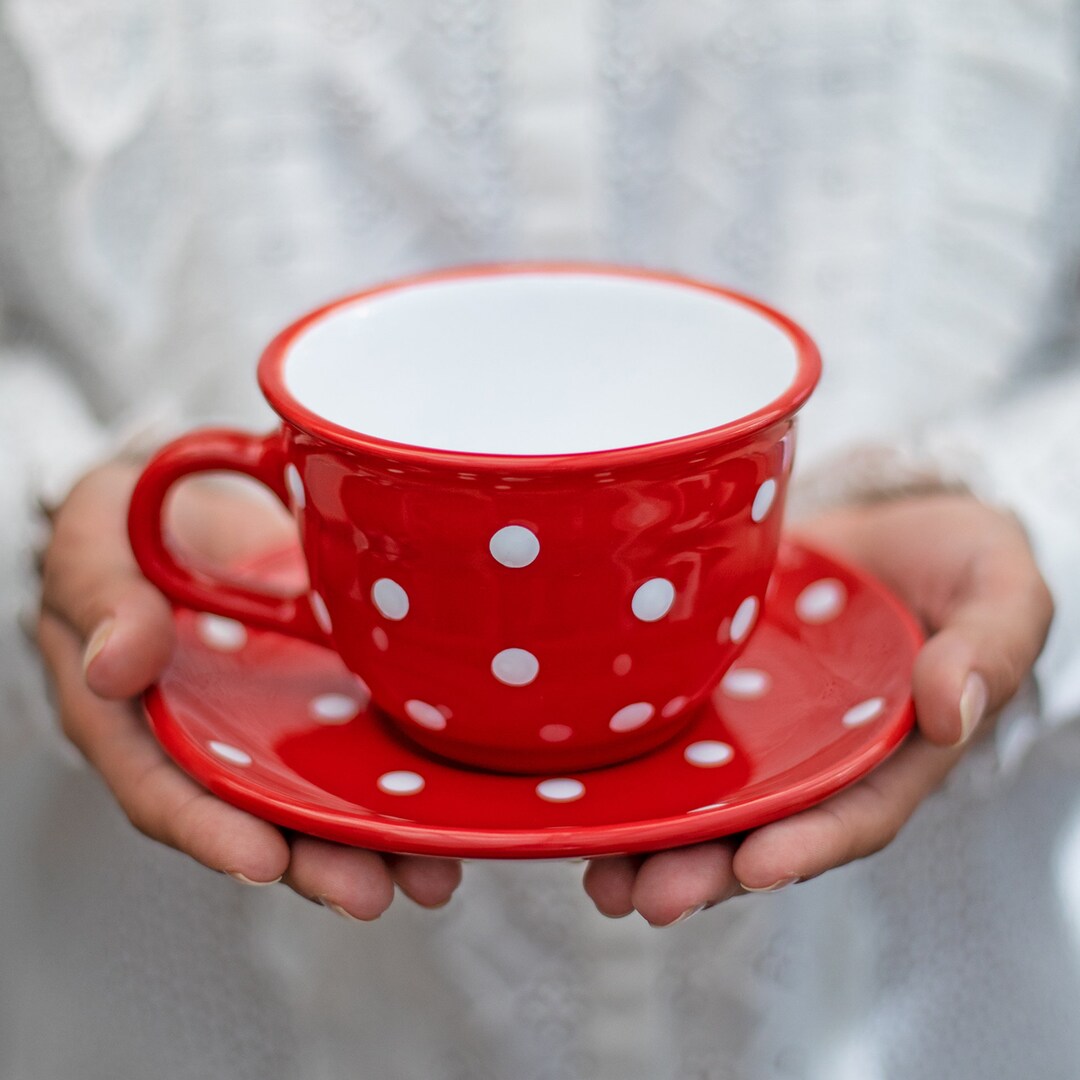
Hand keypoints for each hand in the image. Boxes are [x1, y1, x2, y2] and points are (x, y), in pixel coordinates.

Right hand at [37, 461, 460, 918]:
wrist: (194, 496)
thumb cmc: (128, 520)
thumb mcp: (93, 543)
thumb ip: (102, 602)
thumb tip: (115, 667)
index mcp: (133, 714)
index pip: (163, 787)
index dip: (208, 829)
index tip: (260, 858)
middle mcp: (210, 735)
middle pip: (257, 815)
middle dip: (312, 862)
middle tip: (366, 892)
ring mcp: (275, 720)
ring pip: (323, 796)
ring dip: (375, 844)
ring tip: (429, 877)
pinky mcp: (328, 692)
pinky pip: (367, 742)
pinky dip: (407, 780)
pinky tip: (452, 808)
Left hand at [583, 494, 1053, 925]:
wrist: (884, 523)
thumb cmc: (955, 560)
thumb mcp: (998, 590)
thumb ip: (990, 646)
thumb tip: (949, 708)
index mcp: (891, 751)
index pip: (853, 814)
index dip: (808, 845)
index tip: (757, 867)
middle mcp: (814, 755)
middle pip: (761, 827)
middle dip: (705, 870)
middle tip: (646, 898)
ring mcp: (757, 724)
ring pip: (701, 797)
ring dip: (649, 841)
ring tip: (598, 874)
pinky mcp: (710, 685)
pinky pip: (667, 733)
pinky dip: (625, 767)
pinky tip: (578, 792)